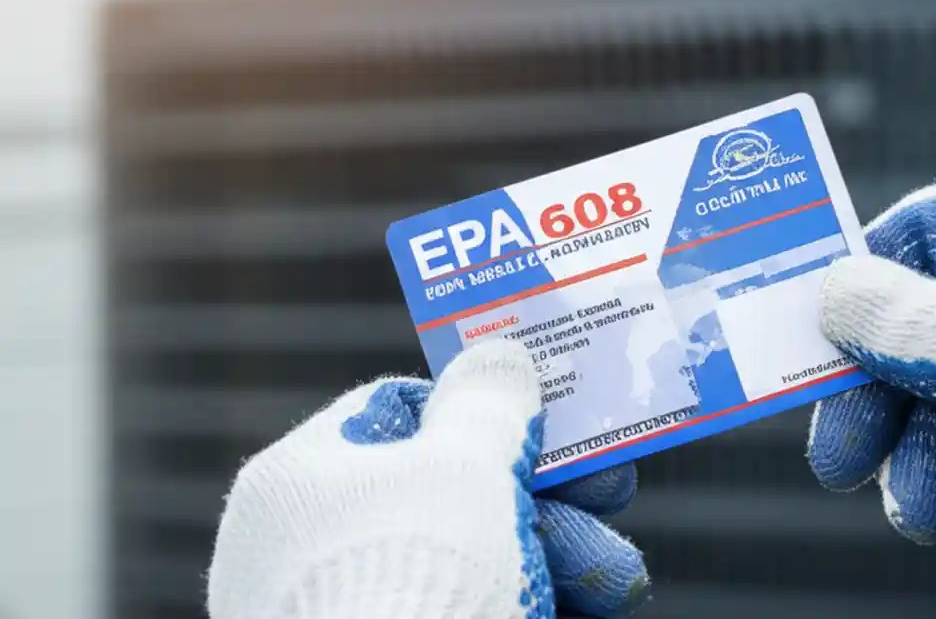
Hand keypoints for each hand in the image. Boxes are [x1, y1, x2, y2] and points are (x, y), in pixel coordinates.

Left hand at [207, 340, 646, 618]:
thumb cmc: (413, 582)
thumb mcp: (465, 466)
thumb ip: (490, 403)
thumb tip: (497, 353)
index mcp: (307, 481)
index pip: (400, 415)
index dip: (483, 410)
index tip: (552, 421)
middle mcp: (317, 550)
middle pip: (453, 495)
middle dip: (550, 496)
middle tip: (614, 492)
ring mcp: (352, 614)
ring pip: (474, 566)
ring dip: (563, 560)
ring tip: (619, 582)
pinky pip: (473, 615)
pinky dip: (537, 606)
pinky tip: (592, 609)